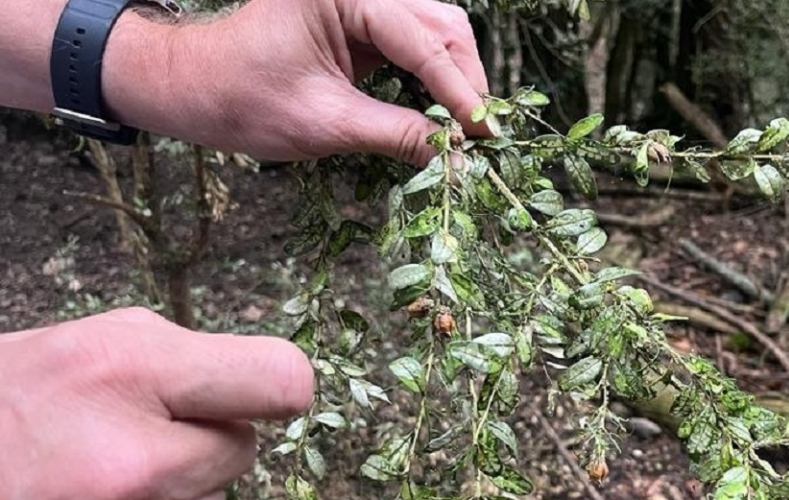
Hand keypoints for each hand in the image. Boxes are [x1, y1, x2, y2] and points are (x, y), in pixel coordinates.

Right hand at [0, 307, 314, 499]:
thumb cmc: (9, 396)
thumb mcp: (88, 348)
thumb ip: (176, 361)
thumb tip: (260, 385)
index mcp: (130, 365)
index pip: (280, 380)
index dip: (275, 390)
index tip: (258, 394)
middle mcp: (133, 446)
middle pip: (241, 449)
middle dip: (210, 438)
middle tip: (147, 429)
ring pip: (207, 494)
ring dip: (175, 481)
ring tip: (98, 463)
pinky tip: (94, 488)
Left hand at [103, 0, 491, 164]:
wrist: (190, 88)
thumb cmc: (240, 99)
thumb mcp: (325, 123)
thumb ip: (398, 134)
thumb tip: (457, 158)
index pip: (422, 40)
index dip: (459, 91)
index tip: (485, 134)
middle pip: (441, 25)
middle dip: (464, 81)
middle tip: (480, 135)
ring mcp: (361, 4)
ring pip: (436, 32)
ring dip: (454, 80)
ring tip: (465, 128)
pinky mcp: (361, 25)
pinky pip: (415, 46)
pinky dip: (433, 80)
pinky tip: (442, 113)